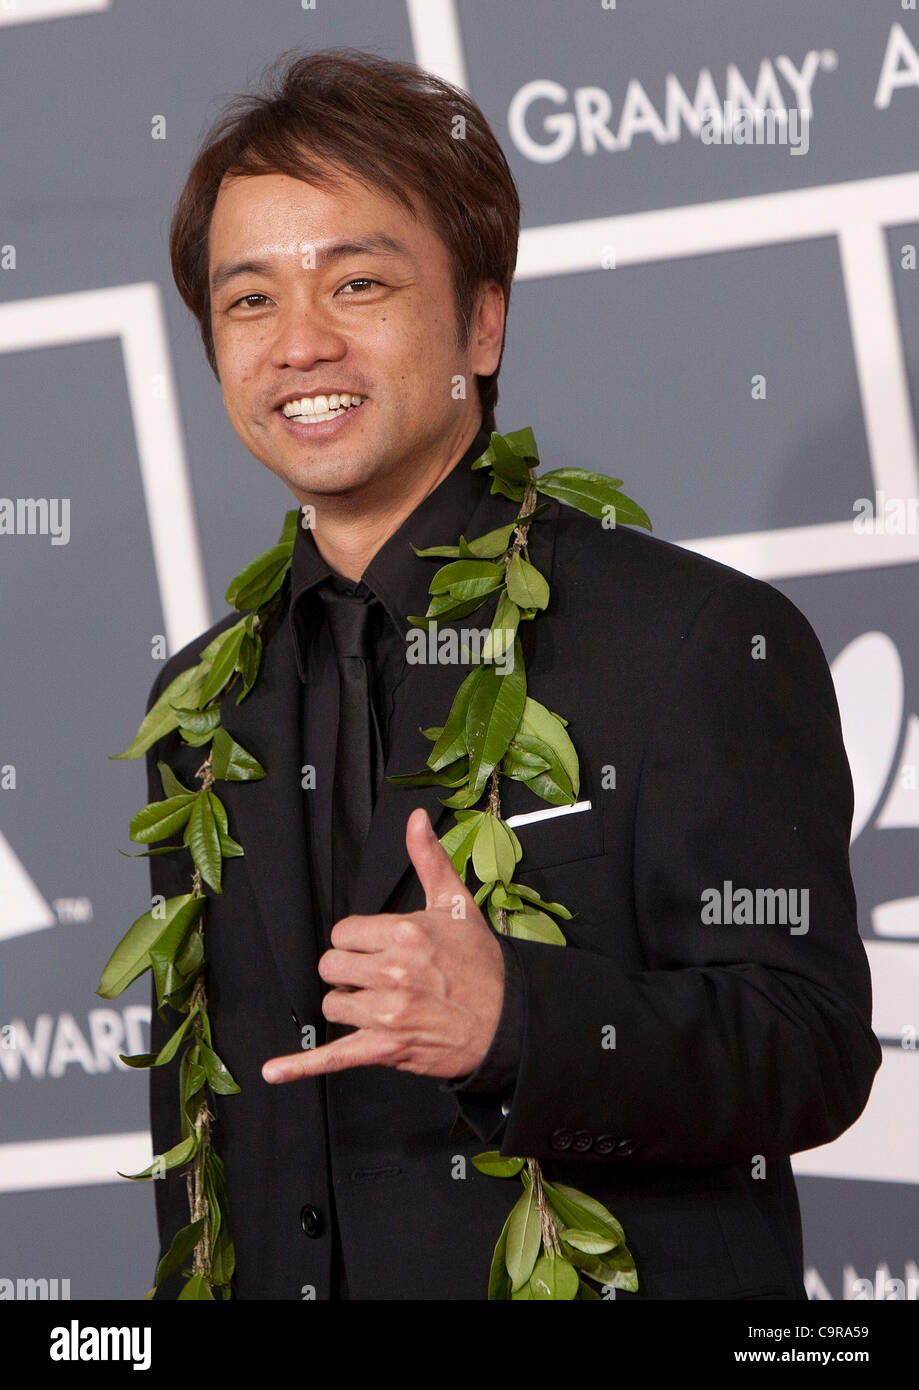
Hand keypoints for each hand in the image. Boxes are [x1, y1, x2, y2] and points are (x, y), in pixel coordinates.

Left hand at [261, 807, 504, 1082]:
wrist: (507, 1021)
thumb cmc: (481, 964)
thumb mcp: (455, 904)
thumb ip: (428, 859)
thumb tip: (415, 819)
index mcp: (404, 933)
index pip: (343, 933)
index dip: (357, 941)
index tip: (377, 947)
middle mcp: (393, 973)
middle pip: (331, 966)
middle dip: (349, 970)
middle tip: (377, 975)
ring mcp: (387, 1013)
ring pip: (333, 1004)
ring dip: (349, 1004)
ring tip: (379, 1002)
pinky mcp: (385, 1049)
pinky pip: (334, 1057)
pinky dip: (302, 1066)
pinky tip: (274, 1070)